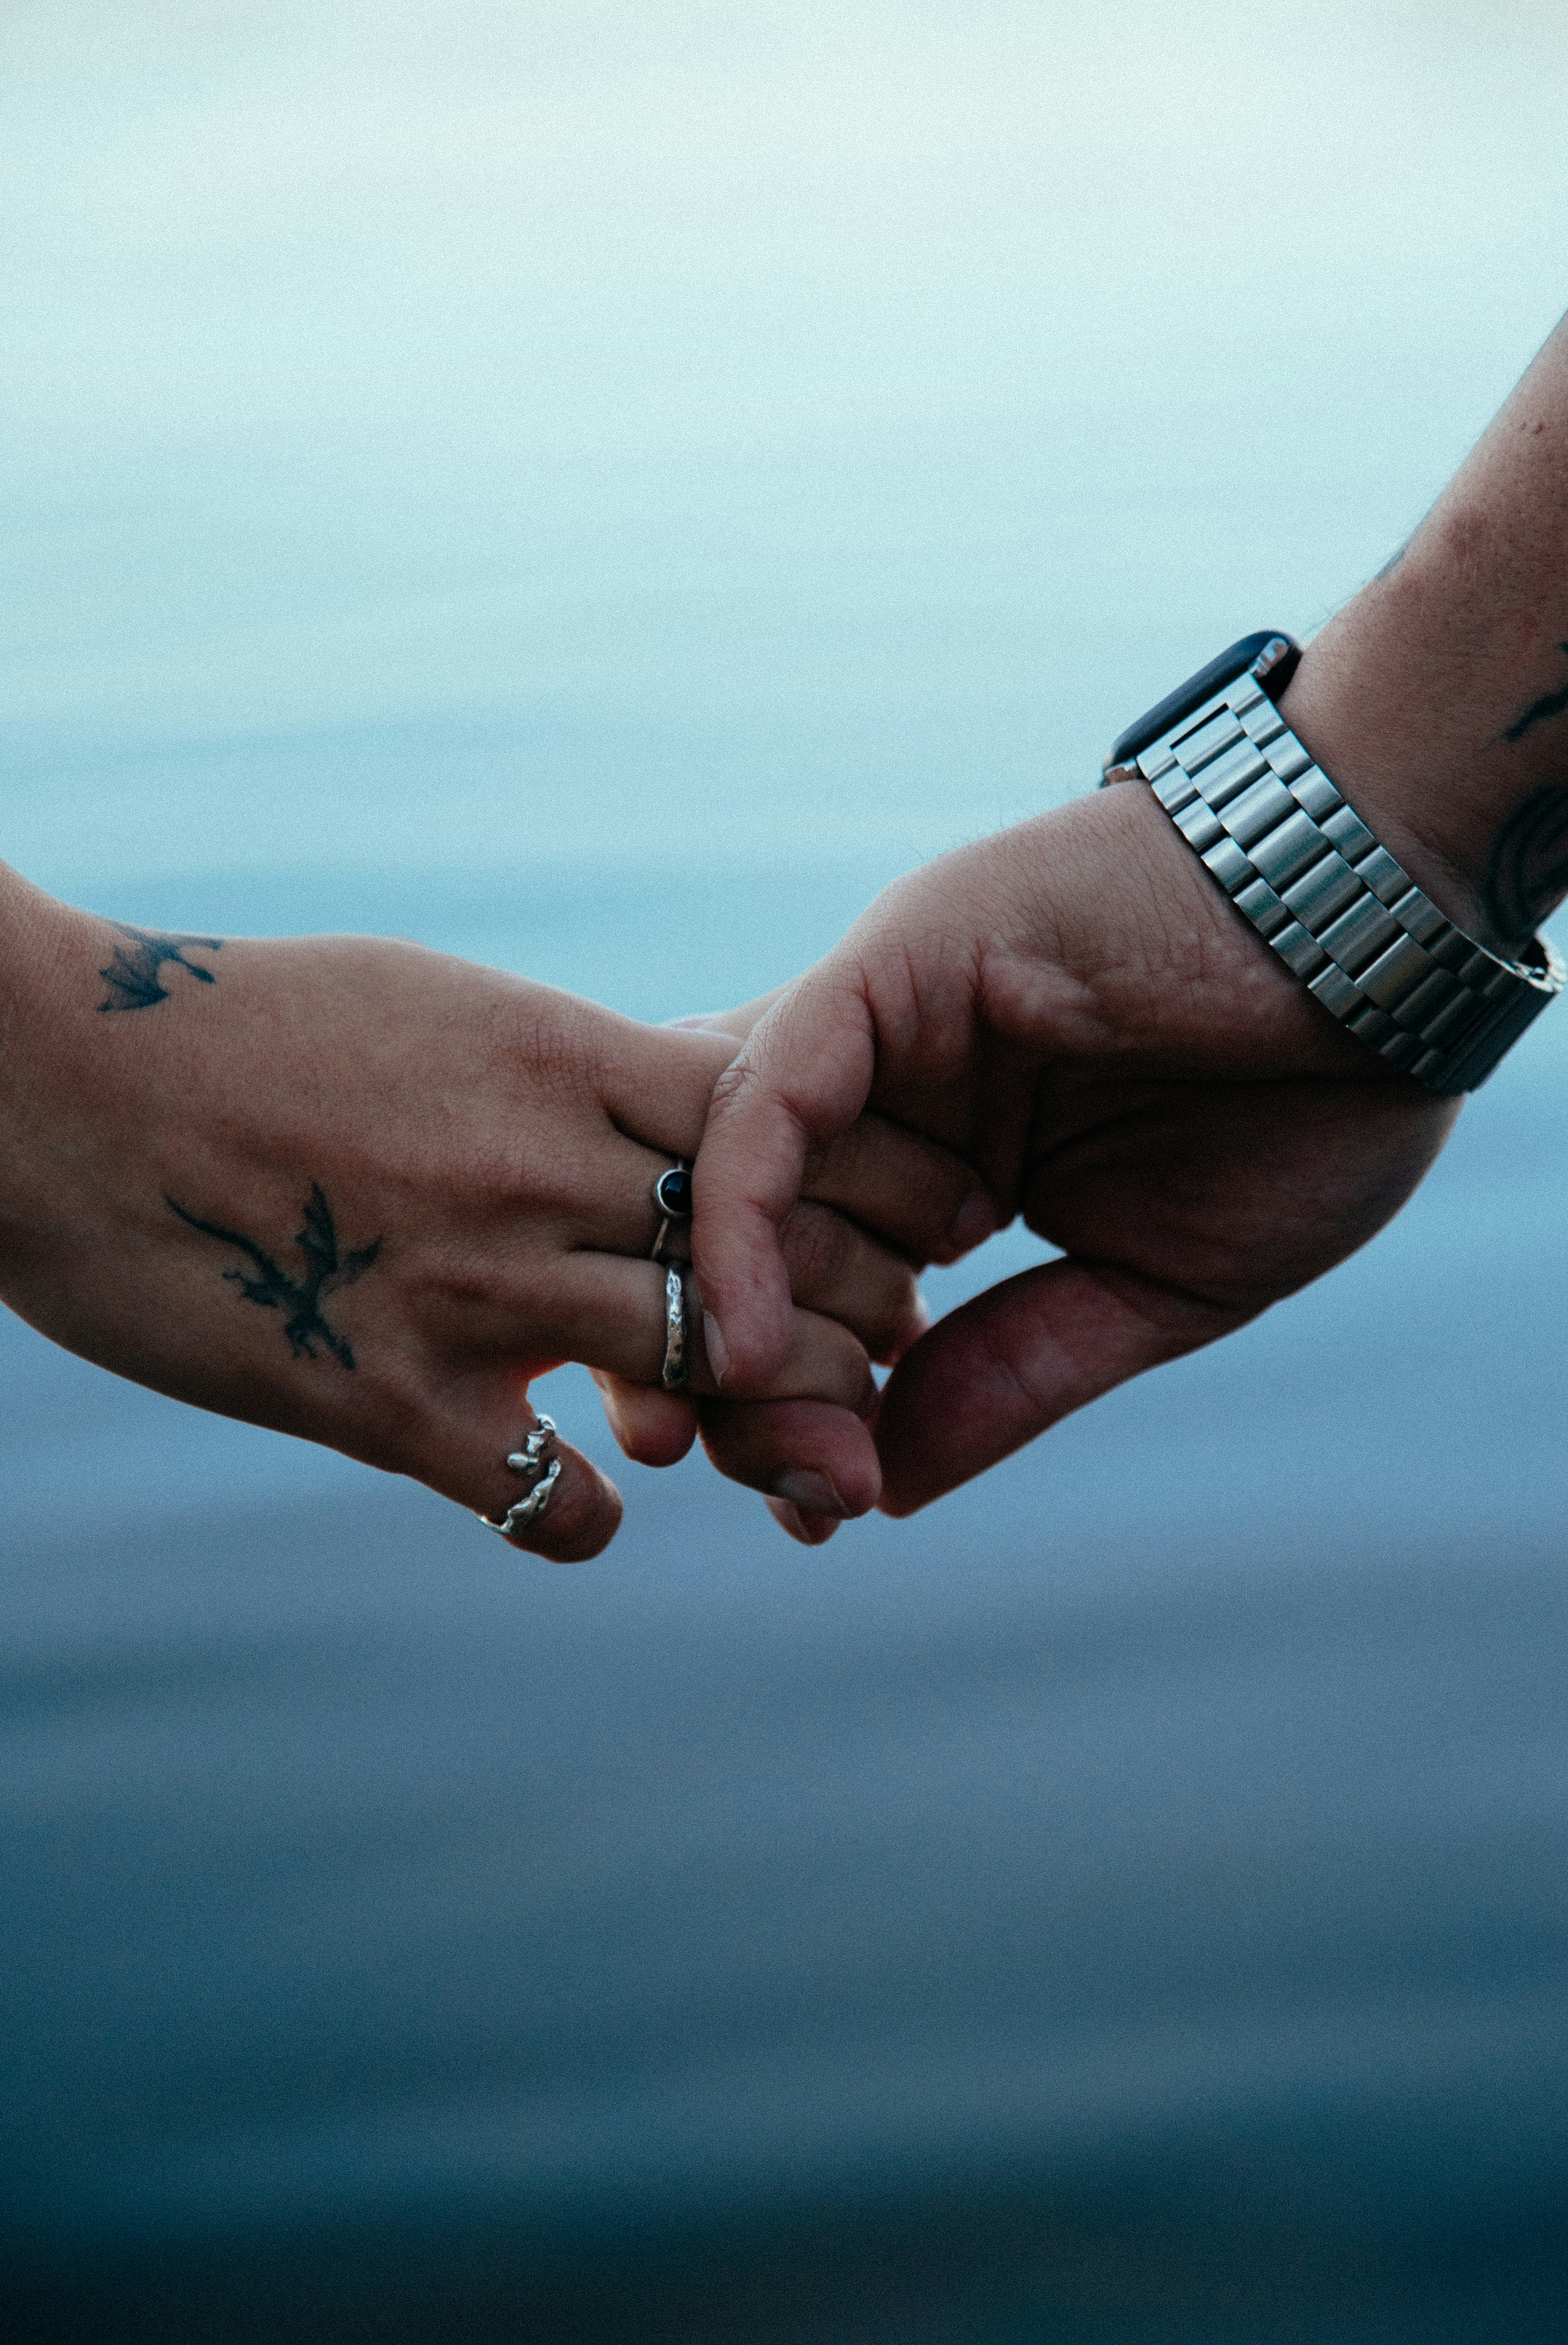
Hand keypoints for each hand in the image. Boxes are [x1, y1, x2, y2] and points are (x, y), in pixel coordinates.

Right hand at [0, 883, 972, 1558]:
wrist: (50, 1077)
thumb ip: (561, 1063)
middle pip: (785, 1256)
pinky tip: (601, 1510)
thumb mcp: (435, 1001)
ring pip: (711, 1370)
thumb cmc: (241, 1026)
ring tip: (812, 1453)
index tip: (925, 1216)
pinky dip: (594, 1518)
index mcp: (558, 1058)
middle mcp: (538, 1172)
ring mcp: (466, 1290)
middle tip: (895, 1350)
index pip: (789, 1125)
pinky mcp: (379, 1401)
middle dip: (873, 1312)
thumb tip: (659, 1098)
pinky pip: (551, 1498)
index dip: (881, 1181)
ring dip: (784, 1425)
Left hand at [693, 781, 1456, 1522]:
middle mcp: (893, 1086)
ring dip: (712, 1306)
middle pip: (742, 1230)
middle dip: (727, 1370)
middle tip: (772, 1489)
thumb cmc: (1312, 1101)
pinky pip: (770, 1098)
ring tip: (726, 1433)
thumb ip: (1013, 1374)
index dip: (785, 1398)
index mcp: (946, 1156)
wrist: (1396, 954)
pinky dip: (740, 1219)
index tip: (813, 1508)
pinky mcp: (889, 961)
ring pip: (727, 1167)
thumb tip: (881, 1490)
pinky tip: (742, 1339)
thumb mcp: (1153, 1284)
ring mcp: (882, 1020)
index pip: (810, 1277)